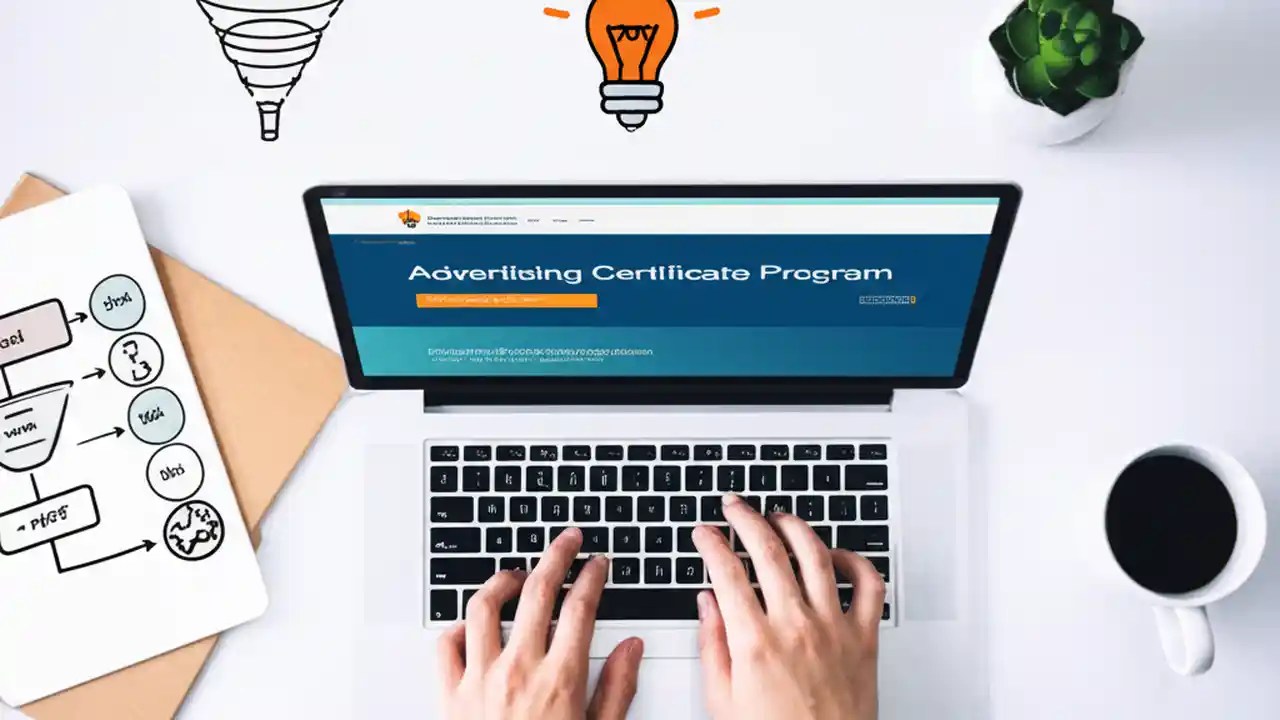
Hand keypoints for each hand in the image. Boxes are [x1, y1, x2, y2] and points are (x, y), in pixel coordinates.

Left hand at [436, 527, 643, 719]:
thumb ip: (618, 688)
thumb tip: (633, 648)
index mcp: (560, 680)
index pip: (580, 608)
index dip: (592, 576)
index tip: (597, 564)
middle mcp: (517, 671)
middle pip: (535, 591)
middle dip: (555, 556)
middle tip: (567, 541)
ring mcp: (479, 681)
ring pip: (483, 607)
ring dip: (501, 581)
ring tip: (515, 572)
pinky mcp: (449, 697)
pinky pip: (446, 647)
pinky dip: (457, 628)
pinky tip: (472, 625)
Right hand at [694, 495, 884, 719]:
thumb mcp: (724, 700)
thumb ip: (713, 645)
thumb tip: (707, 604)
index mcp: (755, 642)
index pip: (726, 571)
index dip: (711, 543)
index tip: (704, 532)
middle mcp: (796, 627)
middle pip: (768, 550)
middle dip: (746, 518)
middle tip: (735, 507)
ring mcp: (834, 628)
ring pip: (816, 555)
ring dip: (794, 526)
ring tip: (779, 517)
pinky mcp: (865, 638)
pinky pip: (868, 585)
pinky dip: (854, 561)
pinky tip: (836, 554)